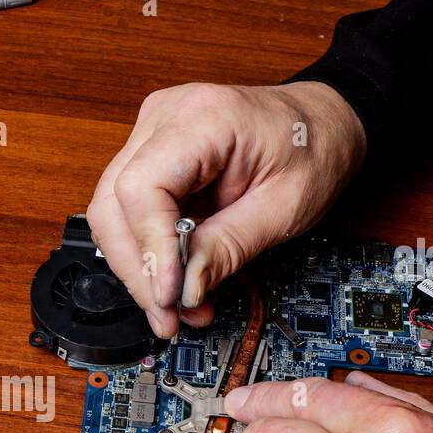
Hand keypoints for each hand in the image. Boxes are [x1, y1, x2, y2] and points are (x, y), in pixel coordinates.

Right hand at [87, 81, 366, 337]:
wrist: (320, 122)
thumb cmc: (311, 149)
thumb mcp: (285, 207)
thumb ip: (230, 248)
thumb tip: (183, 290)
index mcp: (203, 117)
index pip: (141, 188)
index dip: (149, 248)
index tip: (167, 294)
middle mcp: (165, 117)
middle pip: (114, 204)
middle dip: (137, 269)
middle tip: (167, 315)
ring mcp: (151, 134)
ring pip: (112, 212)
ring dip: (138, 266)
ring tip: (175, 305)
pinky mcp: (151, 155)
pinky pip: (129, 210)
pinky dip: (147, 251)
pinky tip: (172, 279)